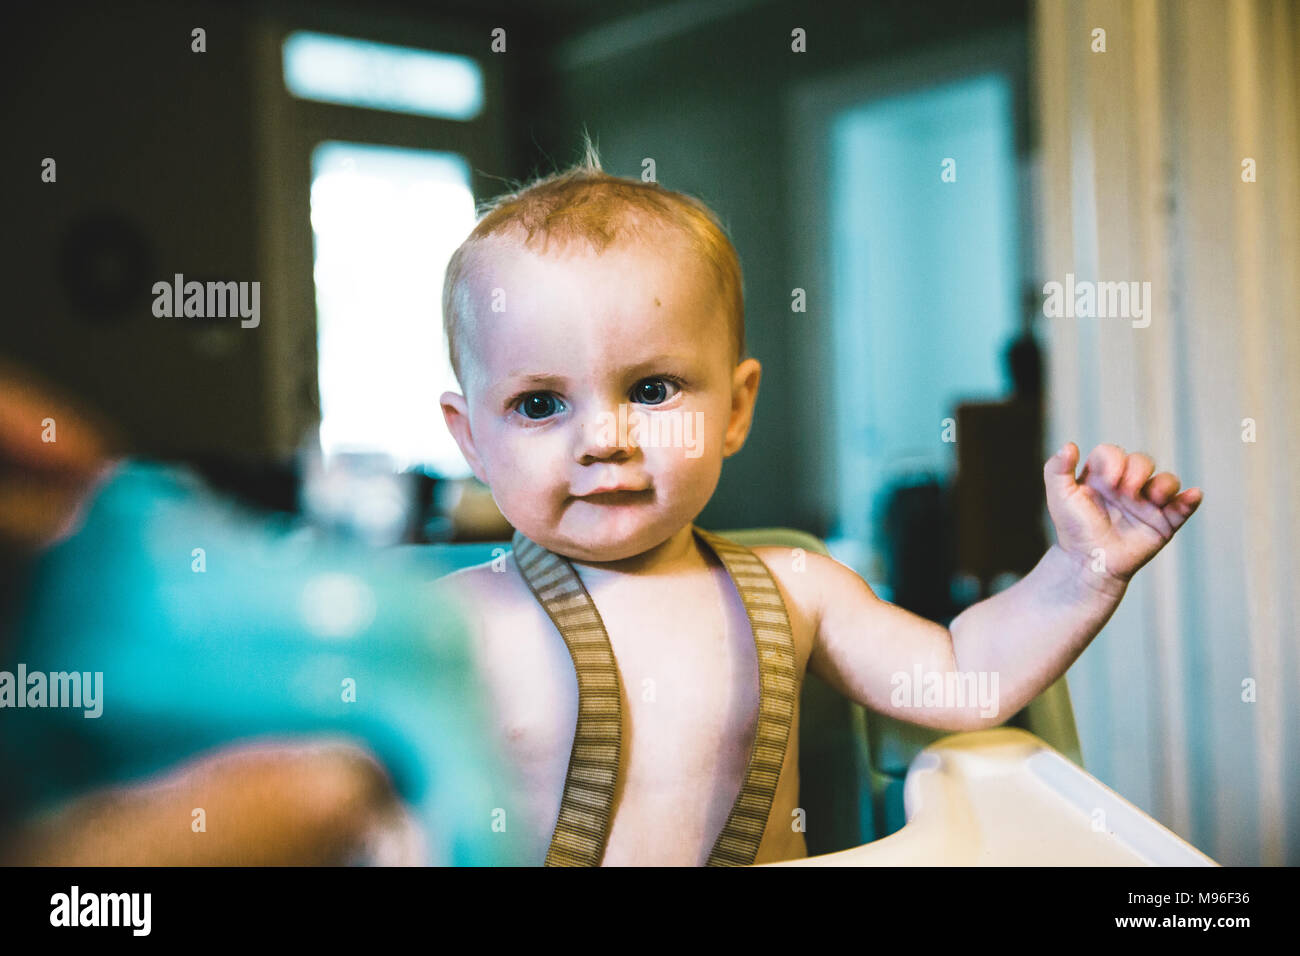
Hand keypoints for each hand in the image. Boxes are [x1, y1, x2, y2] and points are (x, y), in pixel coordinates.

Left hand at [1043, 442, 1201, 585]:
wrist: (1088, 563)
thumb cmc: (1072, 529)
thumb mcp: (1059, 496)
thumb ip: (1057, 469)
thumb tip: (1069, 445)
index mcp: (1103, 476)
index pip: (1114, 453)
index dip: (1113, 460)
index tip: (1107, 480)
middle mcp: (1127, 486)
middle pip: (1142, 461)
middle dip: (1137, 470)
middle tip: (1125, 490)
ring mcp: (1147, 503)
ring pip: (1166, 481)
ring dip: (1163, 484)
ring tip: (1152, 497)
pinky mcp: (1163, 522)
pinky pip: (1183, 507)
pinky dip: (1190, 500)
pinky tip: (1192, 495)